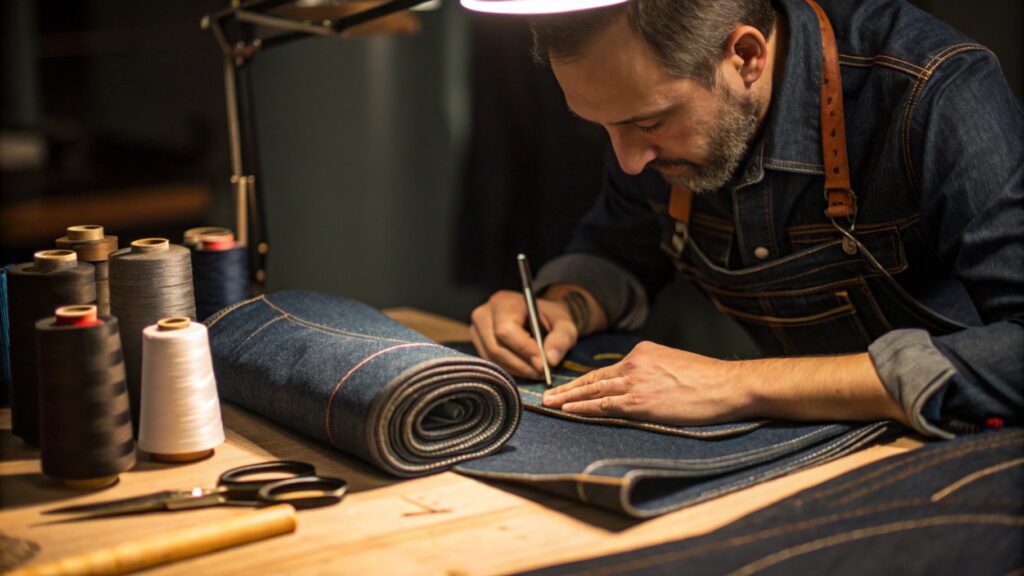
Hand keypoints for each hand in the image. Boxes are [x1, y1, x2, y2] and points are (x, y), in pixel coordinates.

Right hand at [470, 290, 578, 378]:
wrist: (541, 317)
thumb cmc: (552, 318)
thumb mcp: (565, 325)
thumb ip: (561, 339)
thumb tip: (550, 360)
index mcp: (504, 302)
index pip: (506, 330)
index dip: (523, 349)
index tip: (543, 364)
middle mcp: (484, 314)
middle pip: (496, 347)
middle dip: (521, 364)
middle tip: (542, 373)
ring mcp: (477, 330)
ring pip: (492, 358)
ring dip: (516, 370)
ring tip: (537, 372)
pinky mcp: (478, 344)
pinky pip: (491, 363)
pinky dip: (510, 370)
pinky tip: (526, 370)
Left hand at [542, 341, 750, 424]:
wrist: (727, 385)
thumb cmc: (708, 380)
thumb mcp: (673, 365)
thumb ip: (651, 372)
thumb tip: (639, 387)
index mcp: (642, 352)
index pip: (606, 370)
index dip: (584, 381)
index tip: (568, 387)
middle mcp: (634, 363)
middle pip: (593, 378)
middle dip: (567, 388)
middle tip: (547, 395)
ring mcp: (636, 382)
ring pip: (594, 391)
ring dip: (568, 399)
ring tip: (550, 405)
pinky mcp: (640, 401)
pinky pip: (604, 405)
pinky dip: (584, 408)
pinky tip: (569, 411)